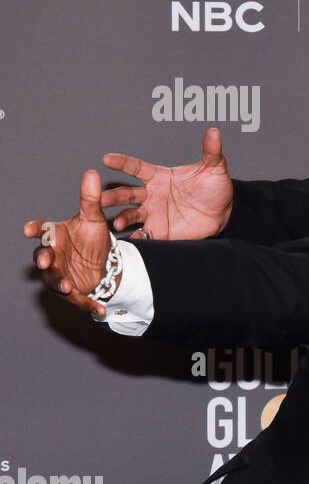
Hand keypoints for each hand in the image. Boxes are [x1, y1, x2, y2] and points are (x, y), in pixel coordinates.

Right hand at [23, 170, 114, 318]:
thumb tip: (91, 173)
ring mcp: (60, 274)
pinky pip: (79, 299)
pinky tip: (100, 310)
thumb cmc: (93, 238)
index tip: (29, 228)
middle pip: (43, 257)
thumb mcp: (95, 219)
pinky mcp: (73, 291)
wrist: (105, 264)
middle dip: (43, 259)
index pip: (42, 231)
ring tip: (70, 288)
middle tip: (45, 260)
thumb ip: (91, 199)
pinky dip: (88, 305)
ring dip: (60, 284)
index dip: (35, 229)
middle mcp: (53, 256)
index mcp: (55, 236)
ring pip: (55, 280)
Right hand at [99, 126, 233, 239]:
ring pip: (130, 215)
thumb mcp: (214, 168)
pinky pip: (144, 235)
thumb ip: (211, 150)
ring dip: (122, 218)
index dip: (122, 163)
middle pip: (127, 194)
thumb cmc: (214, 188)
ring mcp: (153, 213)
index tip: (107, 159)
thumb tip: (214, 132)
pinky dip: (136, 238)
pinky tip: (131, 241)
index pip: (136, 167)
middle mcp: (151, 194)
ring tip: (117, 222)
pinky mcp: (159, 231)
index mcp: (159, 176)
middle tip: (101, 198)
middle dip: (113, 196)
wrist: (224, 214)